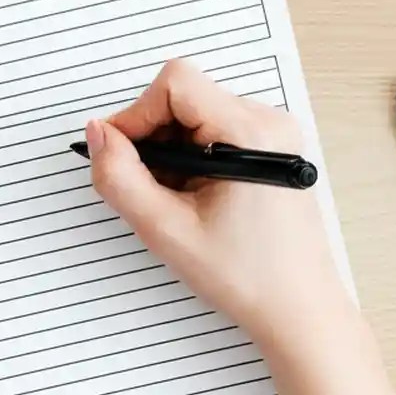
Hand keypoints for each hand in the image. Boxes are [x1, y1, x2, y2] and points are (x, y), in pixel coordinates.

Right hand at [85, 59, 344, 338]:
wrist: (298, 310)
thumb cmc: (246, 277)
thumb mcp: (166, 229)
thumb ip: (120, 177)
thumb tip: (97, 134)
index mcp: (251, 133)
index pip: (175, 84)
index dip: (136, 114)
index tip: (119, 154)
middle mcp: (269, 123)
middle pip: (185, 96)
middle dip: (152, 137)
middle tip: (146, 189)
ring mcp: (275, 135)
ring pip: (197, 115)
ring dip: (171, 151)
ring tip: (174, 201)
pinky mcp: (273, 151)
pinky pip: (216, 132)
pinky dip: (191, 159)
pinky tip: (193, 199)